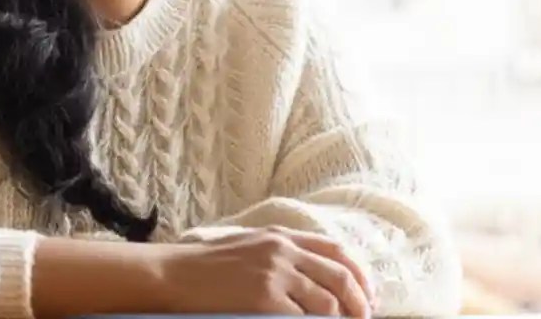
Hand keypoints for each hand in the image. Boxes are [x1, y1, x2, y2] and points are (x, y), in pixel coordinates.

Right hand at [154, 226, 374, 316]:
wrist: (171, 275)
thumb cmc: (204, 267)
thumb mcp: (247, 247)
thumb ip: (280, 255)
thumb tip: (316, 280)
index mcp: (280, 236)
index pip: (336, 252)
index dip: (360, 276)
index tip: (368, 297)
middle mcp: (282, 250)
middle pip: (341, 277)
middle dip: (359, 303)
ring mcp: (275, 274)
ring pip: (328, 303)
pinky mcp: (265, 300)